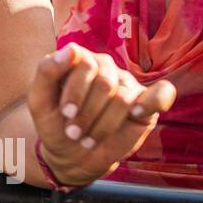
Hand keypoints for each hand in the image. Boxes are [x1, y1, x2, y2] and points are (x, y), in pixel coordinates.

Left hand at [28, 42, 175, 186]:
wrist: (72, 154)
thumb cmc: (55, 124)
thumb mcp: (39, 101)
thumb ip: (47, 71)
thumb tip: (72, 48)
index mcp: (79, 60)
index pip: (83, 62)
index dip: (75, 91)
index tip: (66, 115)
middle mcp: (105, 67)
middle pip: (104, 83)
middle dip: (87, 114)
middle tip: (75, 133)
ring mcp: (127, 83)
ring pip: (123, 98)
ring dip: (104, 124)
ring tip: (89, 139)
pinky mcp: (148, 102)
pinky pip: (162, 93)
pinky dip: (152, 103)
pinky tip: (136, 114)